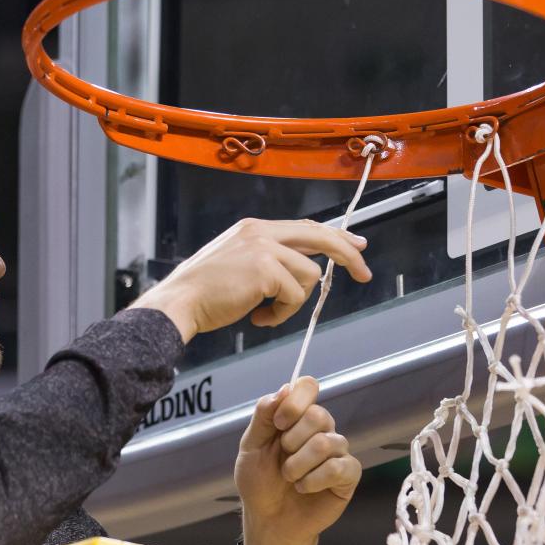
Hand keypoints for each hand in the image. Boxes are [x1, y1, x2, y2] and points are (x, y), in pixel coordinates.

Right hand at [126, 218, 369, 341]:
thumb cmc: (204, 292)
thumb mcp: (237, 263)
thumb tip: (302, 268)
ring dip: (292, 303)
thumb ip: (267, 259)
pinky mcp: (266, 270)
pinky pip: (294, 296)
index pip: (305, 227)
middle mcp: (261, 231)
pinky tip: (258, 318)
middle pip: (321, 237)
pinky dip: (280, 314)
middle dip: (348, 255)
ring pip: (309, 275)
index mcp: (254, 227)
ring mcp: (264, 248)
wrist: (180, 302)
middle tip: (365, 273)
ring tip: (265, 313)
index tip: (356, 247)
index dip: (335, 236)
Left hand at [233, 376, 359, 544]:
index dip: (295, 402)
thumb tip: (284, 389)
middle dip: (292, 440)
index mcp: (296, 417)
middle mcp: (321, 429)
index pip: (308, 386)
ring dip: (299, 465)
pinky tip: (303, 488)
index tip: (279, 423)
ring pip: (326, 442)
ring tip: (289, 478)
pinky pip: (339, 467)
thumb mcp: (251, 447)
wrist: (268, 518)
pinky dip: (314, 480)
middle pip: (318, 414)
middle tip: (282, 458)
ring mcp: (337, 451)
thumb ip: (264, 416)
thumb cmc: (259, 482)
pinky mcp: (348, 475)